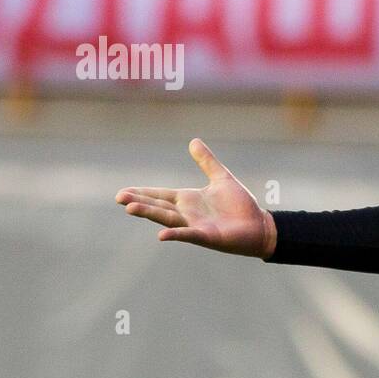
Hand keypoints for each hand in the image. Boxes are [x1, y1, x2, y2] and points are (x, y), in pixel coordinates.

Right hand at [114, 138, 276, 257]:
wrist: (260, 225)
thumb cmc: (240, 205)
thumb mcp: (221, 178)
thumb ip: (206, 161)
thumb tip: (193, 141)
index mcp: (188, 200)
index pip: (160, 195)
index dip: (142, 193)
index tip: (121, 192)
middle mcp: (187, 214)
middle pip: (158, 206)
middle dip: (139, 202)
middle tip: (119, 198)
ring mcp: (195, 226)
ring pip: (168, 218)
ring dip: (150, 214)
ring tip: (130, 209)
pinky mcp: (207, 236)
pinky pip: (188, 234)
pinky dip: (175, 234)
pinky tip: (161, 235)